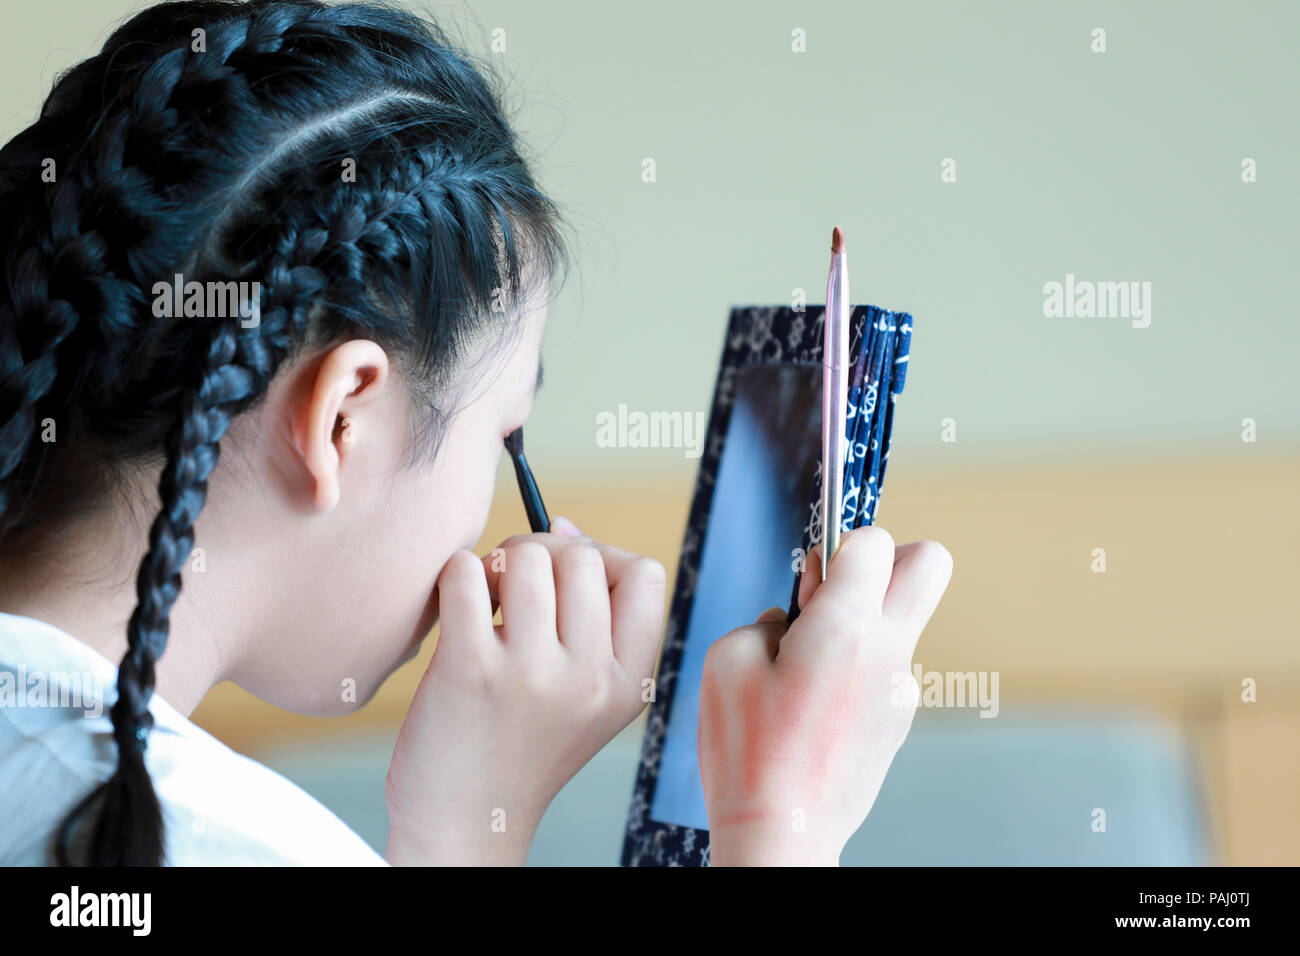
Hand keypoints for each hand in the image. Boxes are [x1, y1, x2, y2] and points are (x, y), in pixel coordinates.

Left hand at [384, 522, 666, 864]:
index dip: (604, 557)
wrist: (468, 819)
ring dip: (499, 563)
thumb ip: (590, 613)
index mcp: (628, 681)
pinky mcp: (470, 671)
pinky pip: (466, 574)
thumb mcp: (586, 692)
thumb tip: (563, 525)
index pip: (645, 572)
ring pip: (528, 556)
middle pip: (582, 556)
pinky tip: (456, 609)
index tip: (569, 581)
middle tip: (516, 587)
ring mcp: (532, 674)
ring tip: (486, 599)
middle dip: (543, 552)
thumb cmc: (521, 742)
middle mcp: (589, 677)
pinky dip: (456, 575)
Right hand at [699, 525, 951, 865]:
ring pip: (902, 619)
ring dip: (863, 620)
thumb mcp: (727, 660)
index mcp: (846, 628)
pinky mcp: (897, 719)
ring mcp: (900, 688)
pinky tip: (814, 702)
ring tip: (807, 664)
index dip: (837, 544)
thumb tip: (792, 618)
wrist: (783, 831)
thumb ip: (765, 619)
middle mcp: (887, 651)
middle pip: (929, 562)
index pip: (872, 541)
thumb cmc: (749, 752)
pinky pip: (886, 666)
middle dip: (887, 558)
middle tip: (839, 591)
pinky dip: (857, 665)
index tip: (810, 578)